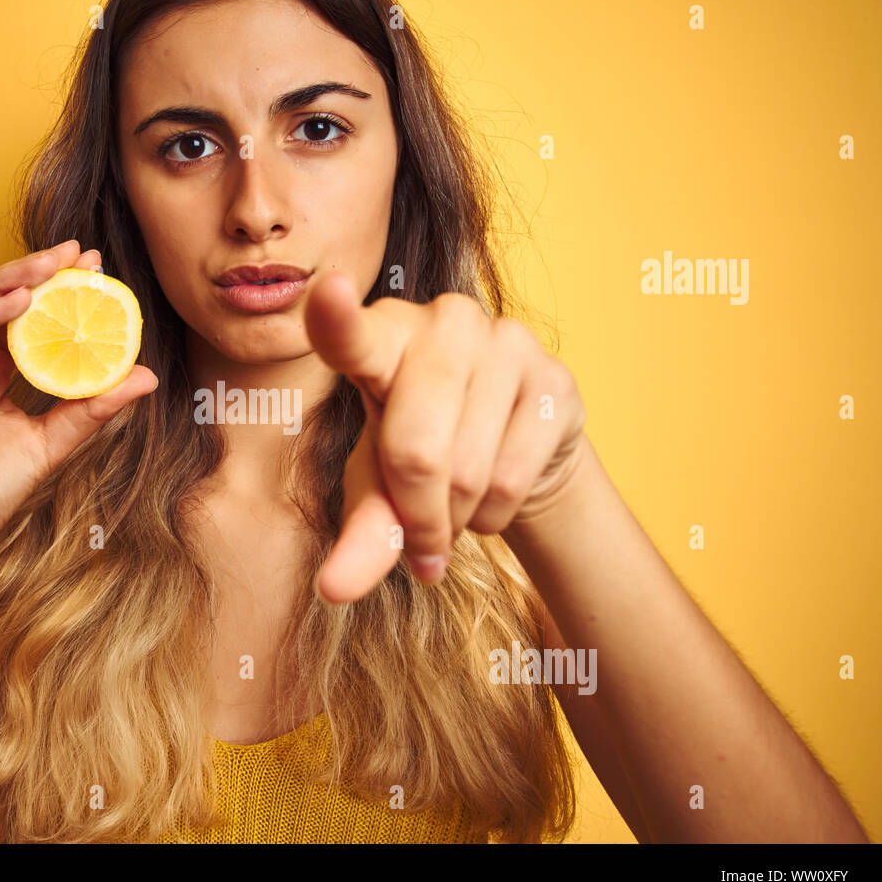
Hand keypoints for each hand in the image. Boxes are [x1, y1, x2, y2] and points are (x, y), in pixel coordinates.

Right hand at [0, 239, 158, 572]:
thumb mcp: (50, 445)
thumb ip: (92, 409)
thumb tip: (147, 376)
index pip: (24, 316)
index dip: (56, 289)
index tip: (94, 267)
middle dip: (35, 271)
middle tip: (76, 252)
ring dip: (8, 280)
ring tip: (50, 266)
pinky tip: (16, 302)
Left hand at [304, 270, 586, 603]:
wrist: (519, 451)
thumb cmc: (425, 454)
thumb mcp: (381, 490)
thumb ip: (361, 532)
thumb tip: (335, 591)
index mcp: (382, 335)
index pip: (351, 332)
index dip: (336, 318)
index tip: (326, 290)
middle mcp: (444, 322)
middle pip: (415, 451)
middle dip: (416, 520)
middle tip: (421, 546)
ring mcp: (507, 342)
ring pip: (468, 473)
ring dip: (456, 521)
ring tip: (455, 510)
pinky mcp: (555, 378)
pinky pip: (512, 478)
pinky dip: (494, 514)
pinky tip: (492, 497)